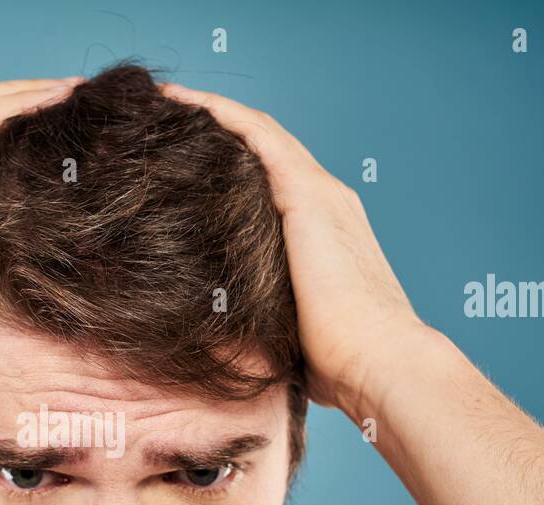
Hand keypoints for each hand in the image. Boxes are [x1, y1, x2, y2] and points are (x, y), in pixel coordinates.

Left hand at [160, 82, 433, 418]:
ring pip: (258, 133)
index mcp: (324, 232)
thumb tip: (226, 338)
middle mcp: (326, 202)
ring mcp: (320, 194)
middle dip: (216, 129)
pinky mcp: (307, 196)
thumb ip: (264, 313)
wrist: (378, 361)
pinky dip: (221, 115)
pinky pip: (257, 137)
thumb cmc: (339, 364)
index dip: (232, 163)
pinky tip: (185, 104)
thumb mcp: (291, 329)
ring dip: (211, 112)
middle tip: (165, 118)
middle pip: (263, 148)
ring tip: (165, 102)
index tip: (188, 159)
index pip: (271, 181)